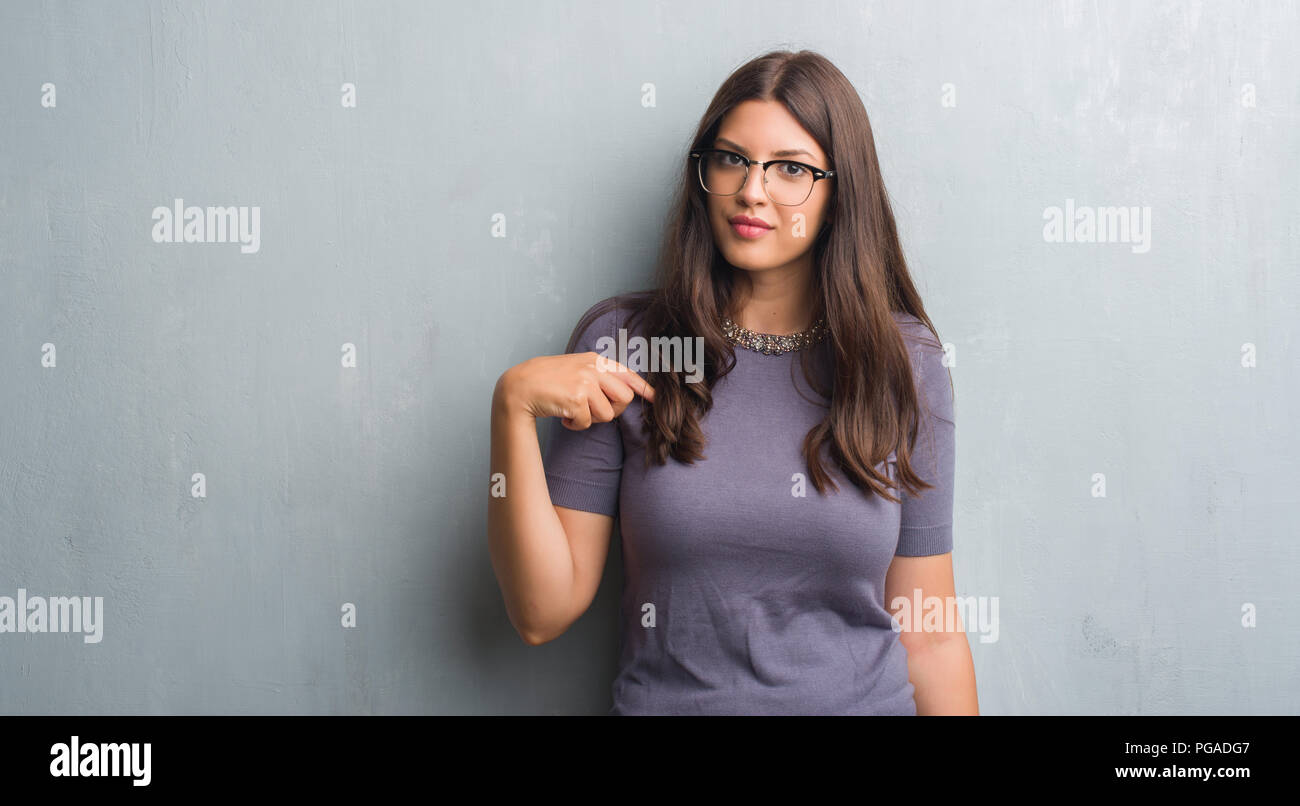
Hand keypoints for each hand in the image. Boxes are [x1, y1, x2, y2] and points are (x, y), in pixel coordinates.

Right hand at [496, 352, 654, 429]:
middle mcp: (594, 369)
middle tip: (593, 412)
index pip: (628, 374)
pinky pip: (587, 423)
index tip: (656, 398)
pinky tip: (564, 416)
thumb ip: (598, 377)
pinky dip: (575, 425)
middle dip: (613, 411)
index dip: (644, 389)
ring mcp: (585, 382)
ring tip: (574, 411)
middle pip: (624, 398)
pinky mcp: (577, 399)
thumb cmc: (548, 380)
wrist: (521, 384)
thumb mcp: (576, 369)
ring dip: (591, 419)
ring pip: (607, 414)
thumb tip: (625, 393)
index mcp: (596, 361)